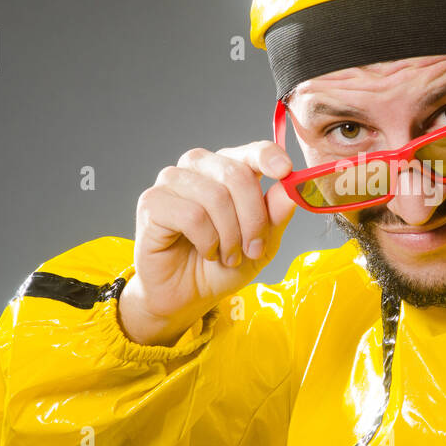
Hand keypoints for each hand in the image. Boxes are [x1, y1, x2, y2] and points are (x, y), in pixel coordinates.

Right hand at [118, 140, 296, 345]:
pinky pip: (192, 215)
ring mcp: (172, 181)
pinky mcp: (152, 202)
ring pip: (216, 197)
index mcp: (227, 168)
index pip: (251, 151)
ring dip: (230, 236)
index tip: (285, 170)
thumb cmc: (221, 265)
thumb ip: (276, 216)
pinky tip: (207, 252)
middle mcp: (198, 167)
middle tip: (254, 249)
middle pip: (237, 175)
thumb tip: (293, 190)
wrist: (187, 295)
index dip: (269, 157)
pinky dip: (208, 241)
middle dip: (253, 219)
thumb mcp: (262, 245)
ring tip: (228, 256)